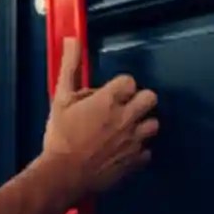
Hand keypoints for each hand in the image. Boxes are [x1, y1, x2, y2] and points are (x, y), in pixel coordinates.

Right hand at [42, 39, 158, 195]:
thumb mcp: (60, 99)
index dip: (120, 86)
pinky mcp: (136, 161)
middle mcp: (127, 118)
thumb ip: (70, 68)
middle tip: (123, 109)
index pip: (130, 81)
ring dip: (141, 125)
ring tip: (124, 130)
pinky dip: (137, 150)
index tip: (109, 94)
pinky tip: (122, 151)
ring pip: (153, 125)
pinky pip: (147, 151)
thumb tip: (72, 39)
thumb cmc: (60, 136)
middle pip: (151, 98)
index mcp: (110, 100)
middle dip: (138, 101)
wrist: (63, 175)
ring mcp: (134, 141)